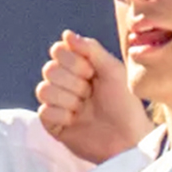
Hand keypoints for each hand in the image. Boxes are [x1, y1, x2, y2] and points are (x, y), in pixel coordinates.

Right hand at [36, 30, 153, 163]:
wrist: (128, 138)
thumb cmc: (125, 104)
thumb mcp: (112, 70)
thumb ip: (91, 49)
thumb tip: (66, 34)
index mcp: (78, 68)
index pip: (58, 51)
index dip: (74, 61)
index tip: (92, 73)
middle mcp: (65, 83)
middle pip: (49, 69)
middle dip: (73, 82)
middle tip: (90, 93)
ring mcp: (58, 104)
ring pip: (43, 89)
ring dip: (68, 99)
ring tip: (83, 108)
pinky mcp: (53, 124)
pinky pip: (44, 111)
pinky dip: (62, 115)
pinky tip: (75, 121)